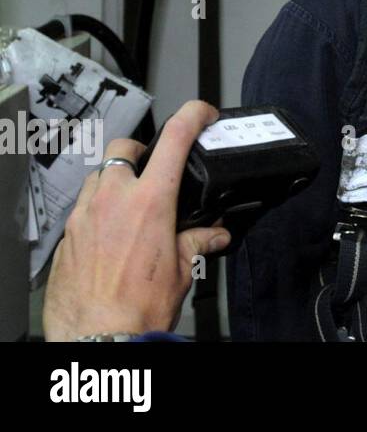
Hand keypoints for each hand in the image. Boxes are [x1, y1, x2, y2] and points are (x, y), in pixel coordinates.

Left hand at [43, 100, 230, 340]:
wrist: (99, 338)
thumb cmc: (138, 307)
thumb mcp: (182, 269)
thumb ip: (197, 241)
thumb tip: (213, 234)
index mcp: (151, 201)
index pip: (175, 137)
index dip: (194, 115)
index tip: (203, 114)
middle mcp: (112, 200)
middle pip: (122, 149)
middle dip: (140, 151)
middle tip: (155, 166)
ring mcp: (83, 216)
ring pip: (96, 178)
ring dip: (114, 182)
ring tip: (131, 204)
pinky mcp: (66, 238)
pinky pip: (80, 211)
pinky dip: (97, 213)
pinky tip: (111, 236)